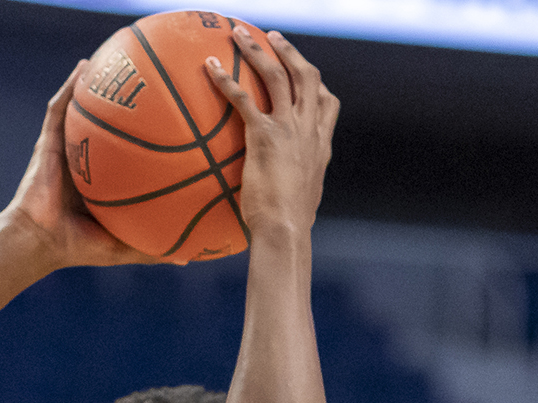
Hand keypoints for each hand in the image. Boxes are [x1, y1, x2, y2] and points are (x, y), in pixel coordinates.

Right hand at [1, 60, 163, 269]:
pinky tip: (85, 67)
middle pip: (112, 125)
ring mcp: (66, 149)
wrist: (40, 243)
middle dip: (129, 104)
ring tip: (118, 60)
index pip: (130, 152)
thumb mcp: (124, 246)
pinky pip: (59, 109)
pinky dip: (70, 86)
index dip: (150, 136)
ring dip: (97, 85)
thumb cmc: (78, 246)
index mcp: (104, 180)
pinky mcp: (47, 143)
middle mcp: (87, 160)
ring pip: (85, 110)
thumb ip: (153, 247)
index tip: (177, 121)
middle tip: (155, 84)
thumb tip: (189, 256)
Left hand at [204, 26, 338, 233]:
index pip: (327, 103)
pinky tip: (210, 67)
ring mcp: (288, 129)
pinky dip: (226, 80)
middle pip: (306, 77)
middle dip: (290, 52)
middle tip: (273, 38)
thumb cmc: (290, 225)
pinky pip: (243, 98)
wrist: (286, 230)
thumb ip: (295, 184)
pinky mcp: (264, 135)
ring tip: (239, 36)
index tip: (306, 73)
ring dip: (257, 51)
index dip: (317, 84)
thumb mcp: (302, 198)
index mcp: (320, 144)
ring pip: (276, 76)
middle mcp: (308, 129)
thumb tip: (284, 194)